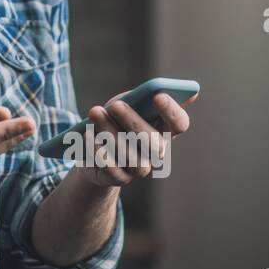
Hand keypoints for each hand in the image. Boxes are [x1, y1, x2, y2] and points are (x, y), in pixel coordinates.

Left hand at [73, 90, 195, 187]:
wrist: (94, 148)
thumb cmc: (115, 119)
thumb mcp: (127, 104)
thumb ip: (140, 99)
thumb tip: (157, 89)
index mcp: (165, 130)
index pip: (180, 123)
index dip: (171, 110)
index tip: (157, 95)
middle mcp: (157, 152)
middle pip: (154, 142)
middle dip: (133, 121)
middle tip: (115, 105)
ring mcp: (140, 168)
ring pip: (132, 157)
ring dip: (110, 134)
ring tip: (95, 114)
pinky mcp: (119, 179)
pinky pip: (112, 169)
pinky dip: (98, 151)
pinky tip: (88, 135)